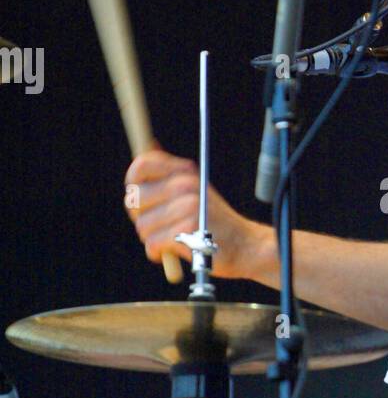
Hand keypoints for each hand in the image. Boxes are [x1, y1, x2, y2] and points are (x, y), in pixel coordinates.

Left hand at [124, 147, 265, 278]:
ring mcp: (187, 206)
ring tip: (171, 238)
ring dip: (151, 237)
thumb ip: (169, 174)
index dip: (133, 183)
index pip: (141, 166)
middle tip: (158, 225)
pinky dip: (158, 252)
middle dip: (141, 217)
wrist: (245, 245)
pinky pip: (152, 243)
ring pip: (142, 225)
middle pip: (134, 199)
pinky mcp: (188, 230)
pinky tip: (173, 250)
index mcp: (185, 172)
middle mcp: (186, 184)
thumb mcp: (196, 189)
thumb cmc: (214, 220)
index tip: (142, 199)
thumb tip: (148, 145)